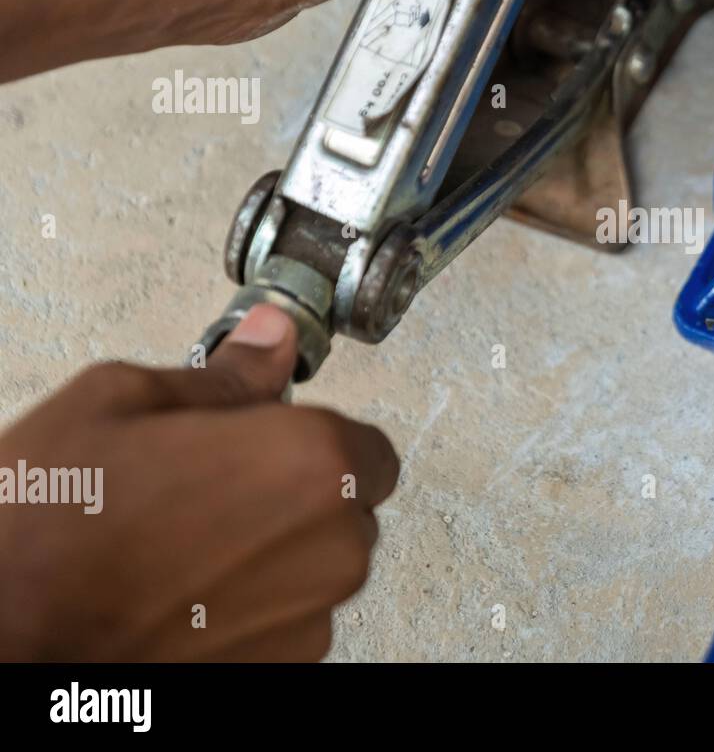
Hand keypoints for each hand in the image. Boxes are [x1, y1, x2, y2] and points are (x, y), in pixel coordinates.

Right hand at [0, 305, 398, 660]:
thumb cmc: (46, 530)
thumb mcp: (121, 404)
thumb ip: (224, 375)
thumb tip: (270, 340)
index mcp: (311, 464)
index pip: (372, 450)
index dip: (321, 444)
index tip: (273, 445)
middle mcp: (332, 546)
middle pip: (348, 510)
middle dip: (297, 496)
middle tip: (211, 491)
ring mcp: (309, 618)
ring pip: (317, 567)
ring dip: (274, 553)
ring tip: (184, 546)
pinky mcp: (280, 670)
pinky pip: (289, 620)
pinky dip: (253, 606)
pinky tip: (185, 594)